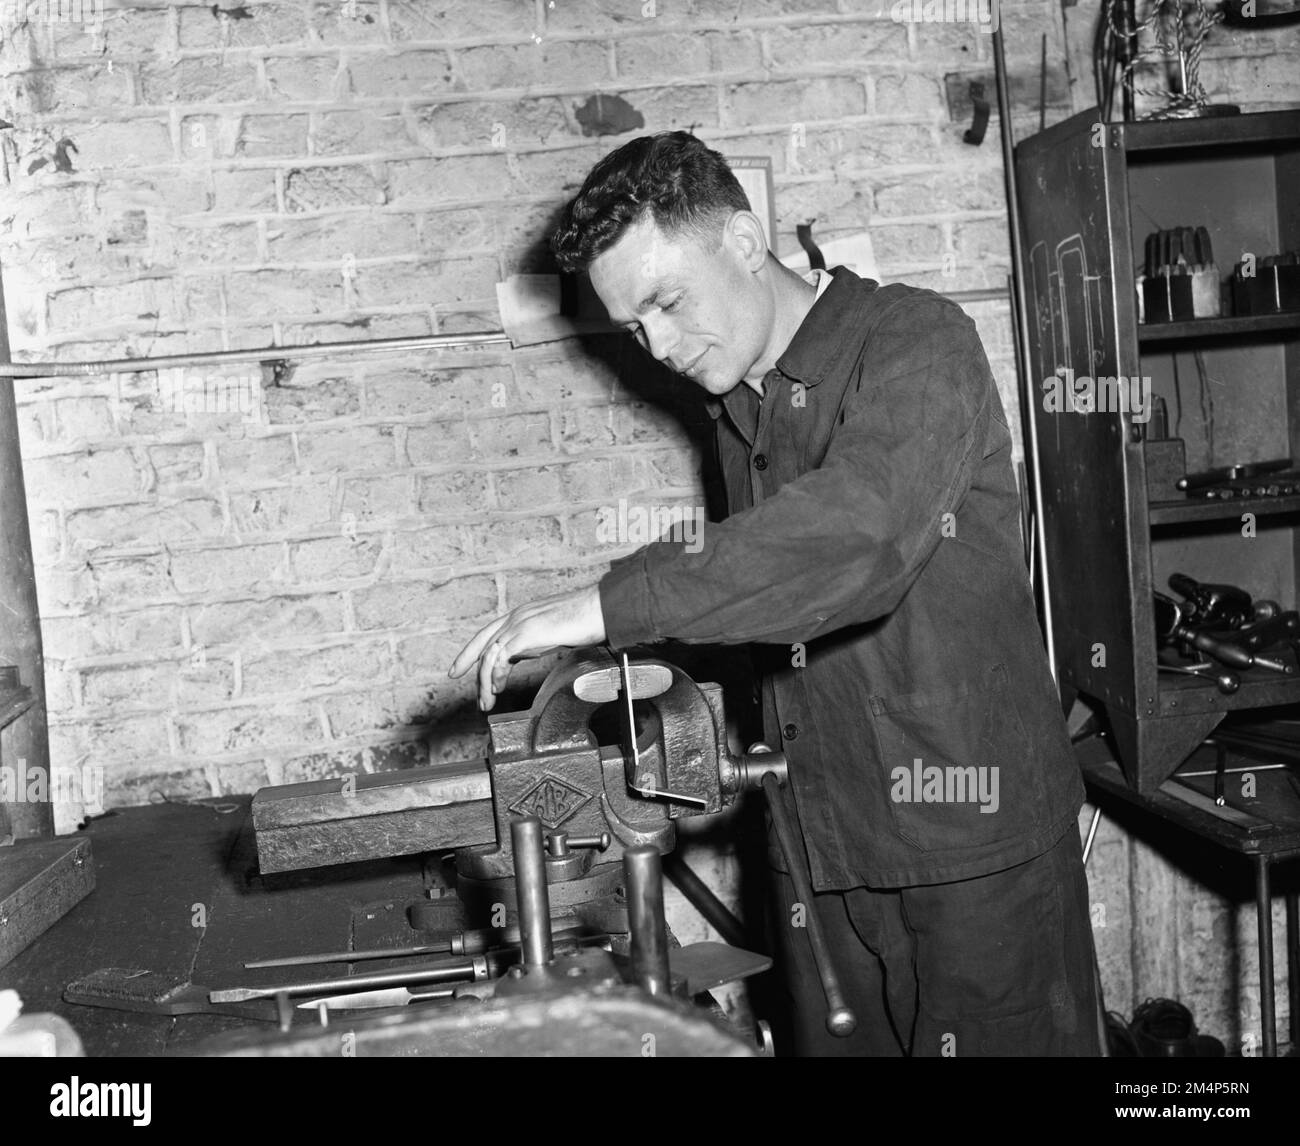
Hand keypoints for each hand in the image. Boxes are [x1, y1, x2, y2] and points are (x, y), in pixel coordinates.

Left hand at [448, 585, 606, 710]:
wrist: (599, 610)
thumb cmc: (584, 621)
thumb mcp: (551, 634)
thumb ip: (534, 643)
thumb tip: (523, 656)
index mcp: (521, 616)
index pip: (489, 634)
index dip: (473, 651)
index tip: (464, 667)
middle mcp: (516, 618)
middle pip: (482, 642)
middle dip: (466, 662)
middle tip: (456, 678)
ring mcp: (520, 624)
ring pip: (490, 655)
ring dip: (484, 681)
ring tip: (486, 701)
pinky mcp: (527, 633)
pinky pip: (502, 658)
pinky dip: (496, 675)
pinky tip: (497, 687)